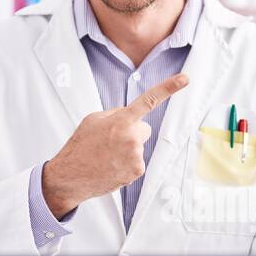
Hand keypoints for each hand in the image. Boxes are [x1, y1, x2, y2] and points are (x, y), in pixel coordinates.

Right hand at [42, 73, 189, 218]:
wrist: (71, 176)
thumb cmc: (81, 146)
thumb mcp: (93, 120)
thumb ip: (116, 114)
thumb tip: (131, 116)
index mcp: (121, 119)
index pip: (149, 99)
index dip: (169, 88)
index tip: (184, 79)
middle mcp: (132, 136)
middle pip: (144, 128)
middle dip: (131, 133)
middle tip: (110, 142)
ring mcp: (136, 155)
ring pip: (139, 146)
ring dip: (127, 149)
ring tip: (107, 155)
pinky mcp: (137, 171)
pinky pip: (137, 161)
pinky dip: (126, 163)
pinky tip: (111, 166)